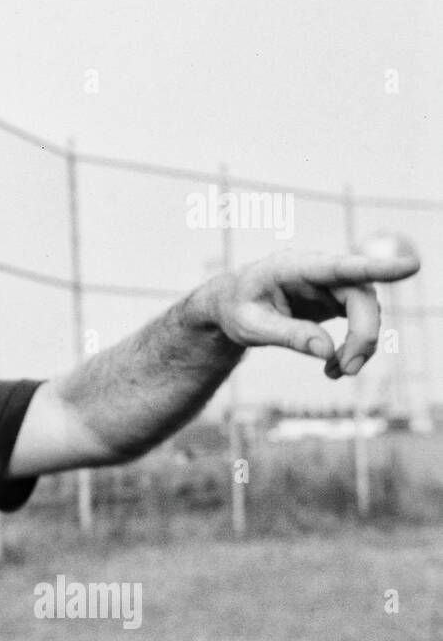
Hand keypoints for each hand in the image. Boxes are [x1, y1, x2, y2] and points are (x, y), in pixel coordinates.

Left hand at [204, 250, 419, 378]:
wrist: (230, 304)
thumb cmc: (237, 309)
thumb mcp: (250, 326)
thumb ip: (287, 335)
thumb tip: (327, 351)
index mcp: (291, 267)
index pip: (339, 267)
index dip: (376, 268)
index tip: (411, 267)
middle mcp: (317, 271)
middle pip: (360, 296)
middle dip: (363, 335)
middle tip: (347, 370)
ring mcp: (329, 284)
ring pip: (365, 310)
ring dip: (360, 345)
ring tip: (335, 373)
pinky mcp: (335, 298)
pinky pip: (358, 320)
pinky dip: (354, 346)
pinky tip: (334, 367)